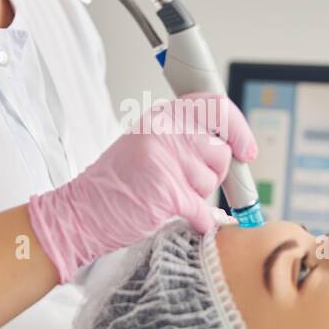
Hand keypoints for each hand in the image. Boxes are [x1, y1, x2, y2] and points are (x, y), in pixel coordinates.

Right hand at [28, 92, 257, 283]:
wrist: (81, 212)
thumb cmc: (116, 185)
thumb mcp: (148, 145)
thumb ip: (185, 139)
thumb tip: (230, 148)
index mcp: (162, 116)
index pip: (216, 107)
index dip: (239, 129)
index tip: (247, 150)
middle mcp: (164, 131)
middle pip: (221, 150)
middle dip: (215, 174)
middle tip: (190, 184)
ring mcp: (166, 159)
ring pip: (212, 182)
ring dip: (197, 197)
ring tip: (166, 196)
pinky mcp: (167, 191)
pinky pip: (203, 210)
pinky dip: (197, 221)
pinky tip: (178, 216)